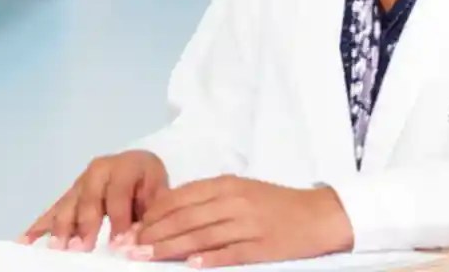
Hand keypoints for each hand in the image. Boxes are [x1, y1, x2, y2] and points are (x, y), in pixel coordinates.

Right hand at [19, 150, 168, 251]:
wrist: (139, 165)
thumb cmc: (149, 183)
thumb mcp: (158, 195)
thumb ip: (148, 217)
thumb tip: (132, 241)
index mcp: (124, 167)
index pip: (118, 197)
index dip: (118, 222)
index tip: (117, 246)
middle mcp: (99, 171)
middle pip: (88, 200)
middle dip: (83, 226)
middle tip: (78, 249)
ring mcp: (81, 182)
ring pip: (68, 205)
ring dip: (61, 228)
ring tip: (56, 248)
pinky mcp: (70, 194)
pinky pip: (53, 210)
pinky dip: (39, 226)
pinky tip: (25, 240)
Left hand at [128, 176, 353, 267]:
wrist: (318, 215)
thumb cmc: (276, 204)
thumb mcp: (240, 190)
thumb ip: (208, 198)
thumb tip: (169, 211)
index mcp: (226, 185)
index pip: (180, 198)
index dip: (153, 214)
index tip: (132, 228)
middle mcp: (234, 201)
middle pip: (185, 218)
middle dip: (153, 234)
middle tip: (129, 247)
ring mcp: (248, 224)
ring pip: (201, 235)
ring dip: (170, 248)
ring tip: (146, 257)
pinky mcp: (262, 246)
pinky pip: (230, 253)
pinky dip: (209, 259)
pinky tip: (190, 266)